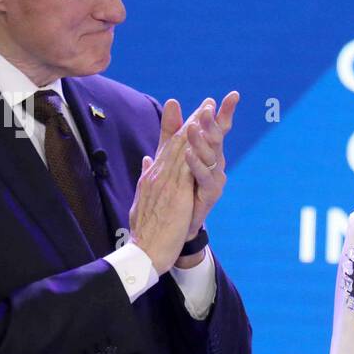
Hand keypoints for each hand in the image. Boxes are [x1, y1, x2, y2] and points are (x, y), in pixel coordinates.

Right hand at [128, 99, 194, 274]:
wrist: (142, 252)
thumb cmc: (145, 231)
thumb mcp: (144, 200)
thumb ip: (147, 178)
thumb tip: (148, 160)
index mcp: (152, 176)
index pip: (167, 146)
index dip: (179, 127)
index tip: (190, 110)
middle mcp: (156, 174)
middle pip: (176, 141)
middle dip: (193, 119)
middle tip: (208, 102)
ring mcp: (164, 182)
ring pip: (182, 148)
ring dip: (198, 127)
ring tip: (210, 109)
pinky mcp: (174, 193)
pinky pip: (186, 166)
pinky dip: (195, 148)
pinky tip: (204, 137)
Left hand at [182, 91, 236, 240]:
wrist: (175, 223)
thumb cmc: (177, 187)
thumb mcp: (171, 153)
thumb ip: (172, 129)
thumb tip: (173, 101)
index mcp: (207, 152)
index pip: (217, 128)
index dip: (225, 112)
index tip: (233, 95)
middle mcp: (215, 163)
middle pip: (217, 139)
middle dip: (213, 123)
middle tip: (208, 107)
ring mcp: (215, 178)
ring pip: (211, 157)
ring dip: (202, 142)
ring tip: (193, 128)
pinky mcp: (211, 194)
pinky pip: (205, 177)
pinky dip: (197, 165)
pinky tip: (189, 154)